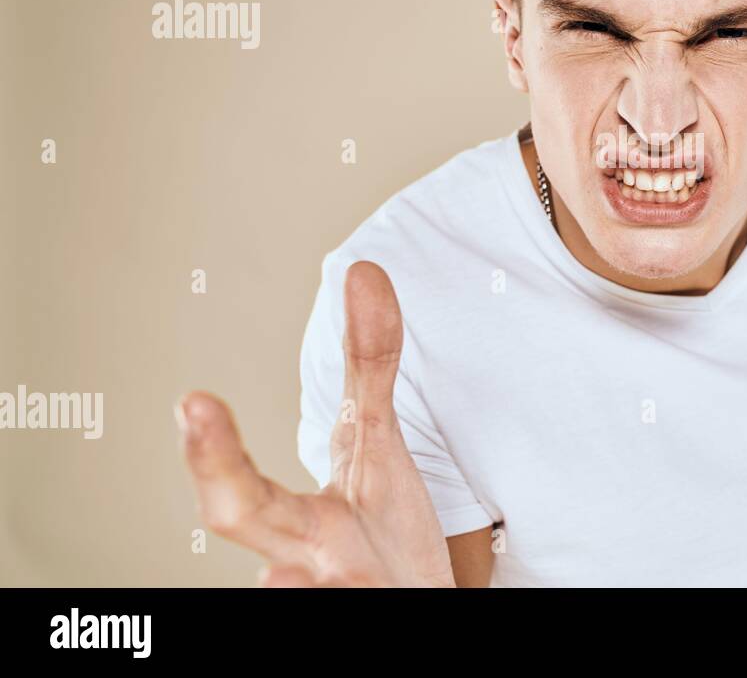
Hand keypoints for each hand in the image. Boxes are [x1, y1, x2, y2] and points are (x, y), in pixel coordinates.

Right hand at [176, 261, 455, 586]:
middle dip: (224, 482)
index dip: (215, 449)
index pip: (241, 490)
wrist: (420, 603)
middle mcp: (308, 565)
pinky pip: (369, 609)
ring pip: (313, 594)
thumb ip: (369, 366)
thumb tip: (364, 270)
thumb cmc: (383, 533)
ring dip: (296, 589)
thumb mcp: (375, 446)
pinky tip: (334, 591)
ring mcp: (348, 593)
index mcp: (295, 522)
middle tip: (194, 413)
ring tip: (279, 576)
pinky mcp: (387, 608)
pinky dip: (347, 603)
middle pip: (251, 528)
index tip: (193, 400)